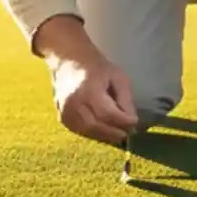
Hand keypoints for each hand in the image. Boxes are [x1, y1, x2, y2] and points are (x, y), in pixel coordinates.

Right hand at [37, 16, 137, 143]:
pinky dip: (94, 134)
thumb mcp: (117, 77)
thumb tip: (131, 120)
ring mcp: (65, 113)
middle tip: (128, 133)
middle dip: (115, 132)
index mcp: (89, 91)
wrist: (68, 60)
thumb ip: (125, 99)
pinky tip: (104, 131)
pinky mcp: (62, 118)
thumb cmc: (96, 66)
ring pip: (88, 132)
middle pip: (97, 126)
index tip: (135, 122)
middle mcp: (74, 104)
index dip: (123, 121)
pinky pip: (80, 132)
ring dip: (105, 136)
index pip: (108, 114)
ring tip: (118, 133)